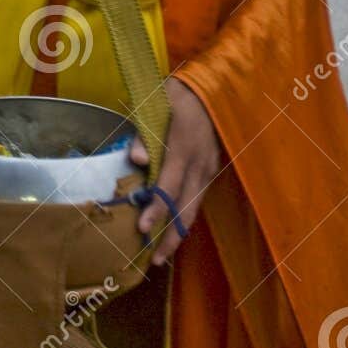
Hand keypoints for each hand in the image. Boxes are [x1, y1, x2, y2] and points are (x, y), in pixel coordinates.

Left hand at [131, 78, 220, 265]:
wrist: (211, 87)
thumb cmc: (176, 95)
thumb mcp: (155, 104)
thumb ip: (144, 133)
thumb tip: (136, 159)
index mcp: (183, 148)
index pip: (168, 186)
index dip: (156, 209)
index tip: (142, 229)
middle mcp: (200, 164)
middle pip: (187, 208)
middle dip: (171, 236)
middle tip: (153, 260)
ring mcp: (209, 168)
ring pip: (195, 208)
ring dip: (180, 232)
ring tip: (161, 255)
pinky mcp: (211, 169)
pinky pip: (198, 198)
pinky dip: (186, 217)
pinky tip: (173, 230)